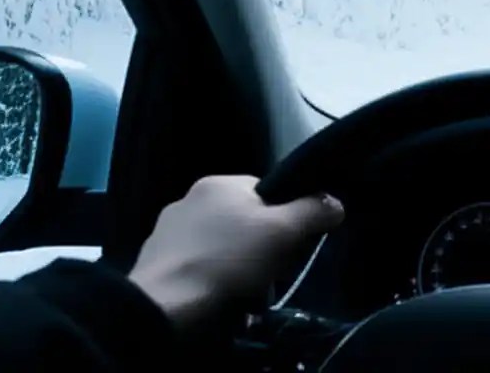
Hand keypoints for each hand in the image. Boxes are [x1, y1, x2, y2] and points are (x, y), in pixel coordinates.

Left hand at [128, 175, 343, 330]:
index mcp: (218, 183)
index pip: (268, 193)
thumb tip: (334, 202)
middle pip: (246, 221)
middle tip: (271, 274)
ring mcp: (167, 232)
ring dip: (240, 267)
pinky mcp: (156, 263)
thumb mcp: (284, 232)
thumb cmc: (229, 261)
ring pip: (223, 247)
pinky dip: (213, 280)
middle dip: (264, 248)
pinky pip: (199, 266)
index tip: (292, 246)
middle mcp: (189, 199)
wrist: (166, 307)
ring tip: (246, 293)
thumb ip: (314, 211)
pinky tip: (218, 298)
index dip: (288, 219)